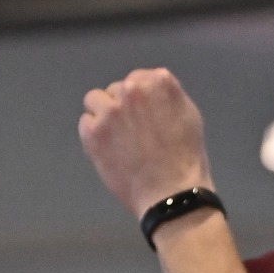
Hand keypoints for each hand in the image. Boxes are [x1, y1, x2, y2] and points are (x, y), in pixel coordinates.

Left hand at [79, 68, 213, 217]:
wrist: (171, 194)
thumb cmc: (186, 159)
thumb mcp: (189, 116)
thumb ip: (167, 95)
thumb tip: (150, 89)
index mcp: (158, 83)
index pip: (139, 78)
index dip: (140, 99)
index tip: (145, 116)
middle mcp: (132, 91)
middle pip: (116, 89)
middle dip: (122, 107)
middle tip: (134, 132)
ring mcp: (110, 111)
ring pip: (95, 100)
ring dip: (103, 115)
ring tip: (117, 138)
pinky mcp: (93, 132)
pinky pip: (85, 123)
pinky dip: (94, 135)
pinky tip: (110, 150)